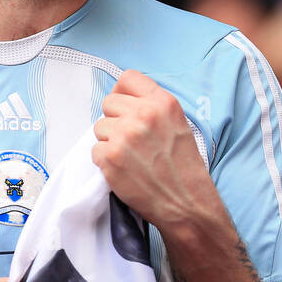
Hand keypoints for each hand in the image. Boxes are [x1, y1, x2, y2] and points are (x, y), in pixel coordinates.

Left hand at [92, 69, 217, 232]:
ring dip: (110, 141)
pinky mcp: (111, 157)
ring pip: (99, 126)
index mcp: (163, 102)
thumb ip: (153, 106)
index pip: (128, 78)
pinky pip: (95, 150)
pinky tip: (124, 169)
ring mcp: (125, 135)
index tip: (124, 105)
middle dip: (115, 119)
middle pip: (109, 102)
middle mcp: (143, 114)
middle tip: (131, 139)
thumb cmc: (184, 167)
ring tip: (130, 156)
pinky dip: (105, 161)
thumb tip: (125, 99)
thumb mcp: (178, 123)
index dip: (123, 92)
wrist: (186, 203)